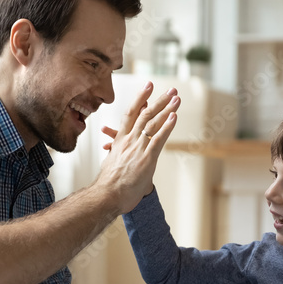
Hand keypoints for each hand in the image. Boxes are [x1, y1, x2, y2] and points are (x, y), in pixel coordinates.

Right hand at [93, 82, 179, 214]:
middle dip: (159, 100)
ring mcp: (137, 148)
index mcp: (119, 140)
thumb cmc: (108, 185)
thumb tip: (114, 153)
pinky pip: (158, 138)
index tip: (148, 87)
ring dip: (166, 109)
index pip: (130, 114)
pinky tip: (174, 117)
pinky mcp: (146, 158)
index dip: (140, 99)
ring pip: (152, 123)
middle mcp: (128, 140)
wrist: (106, 196)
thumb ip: (115, 155)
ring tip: (177, 98)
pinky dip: (167, 126)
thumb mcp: (110, 164)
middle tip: (171, 90)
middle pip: (144, 114)